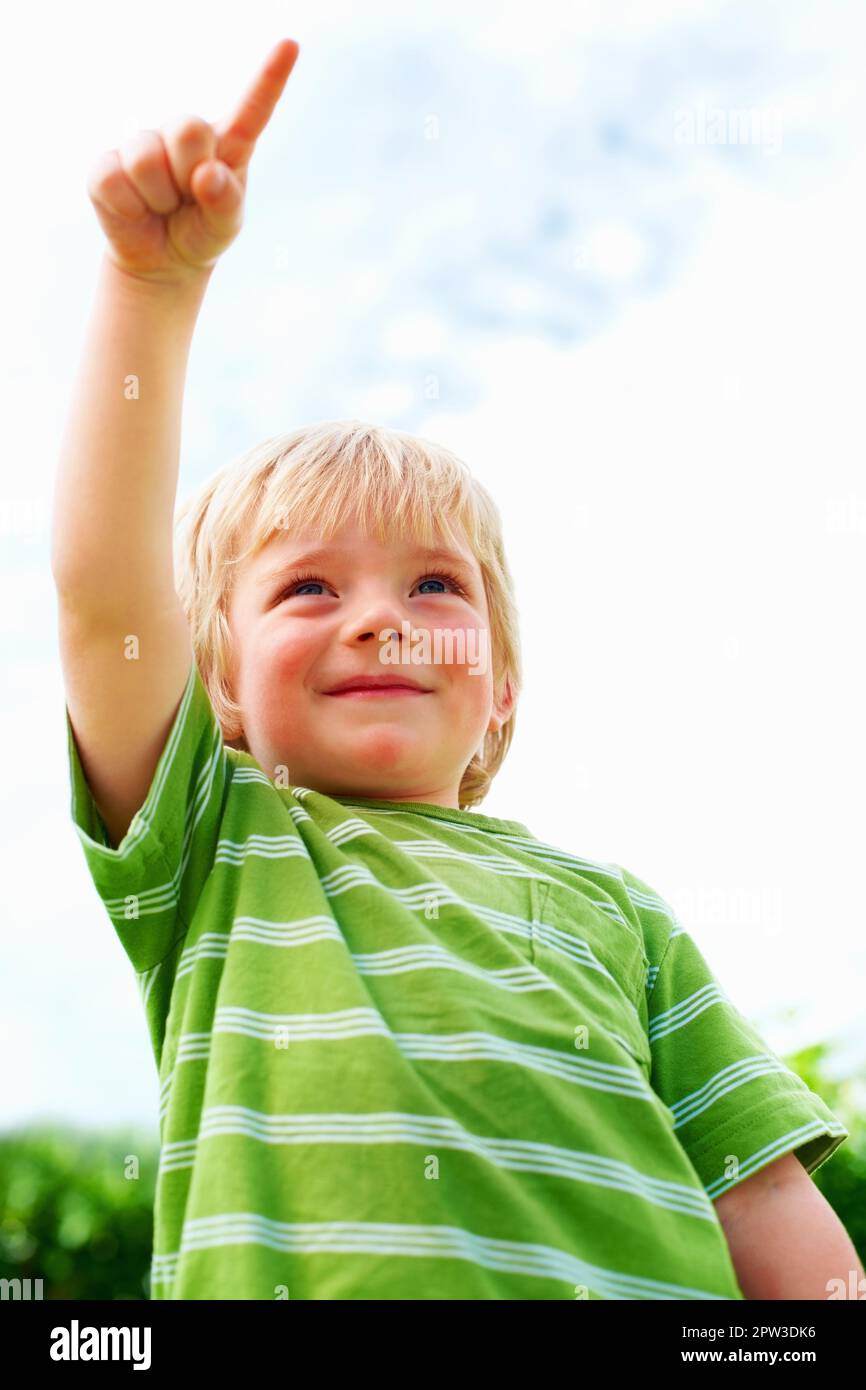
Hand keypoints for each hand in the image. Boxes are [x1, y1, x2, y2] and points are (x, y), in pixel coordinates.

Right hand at [86, 38, 299, 285]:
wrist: (162, 260)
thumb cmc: (202, 232)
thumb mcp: (225, 226)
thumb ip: (226, 202)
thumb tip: (206, 174)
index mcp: (226, 144)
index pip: (252, 108)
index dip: (269, 78)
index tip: (291, 45)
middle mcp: (184, 133)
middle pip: (188, 128)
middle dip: (188, 172)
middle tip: (187, 197)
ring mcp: (143, 144)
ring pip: (146, 159)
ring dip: (159, 197)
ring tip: (164, 207)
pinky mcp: (108, 165)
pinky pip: (115, 180)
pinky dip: (129, 206)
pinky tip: (135, 210)